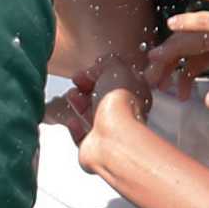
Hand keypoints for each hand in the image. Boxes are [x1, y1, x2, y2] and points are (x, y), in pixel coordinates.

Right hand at [64, 54, 153, 175]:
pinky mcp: (95, 146)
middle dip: (88, 85)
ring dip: (80, 102)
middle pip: (104, 96)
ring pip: (92, 114)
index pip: (119, 79)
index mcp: (136, 94)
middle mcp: (125, 113)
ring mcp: (111, 131)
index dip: (103, 71)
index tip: (92, 67)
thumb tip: (102, 63)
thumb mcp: (116, 67)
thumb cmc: (118, 103)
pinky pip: (83, 136)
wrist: (112, 137)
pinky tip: (72, 120)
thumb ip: (108, 61)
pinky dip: (76, 128)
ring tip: (72, 95)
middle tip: (78, 79)